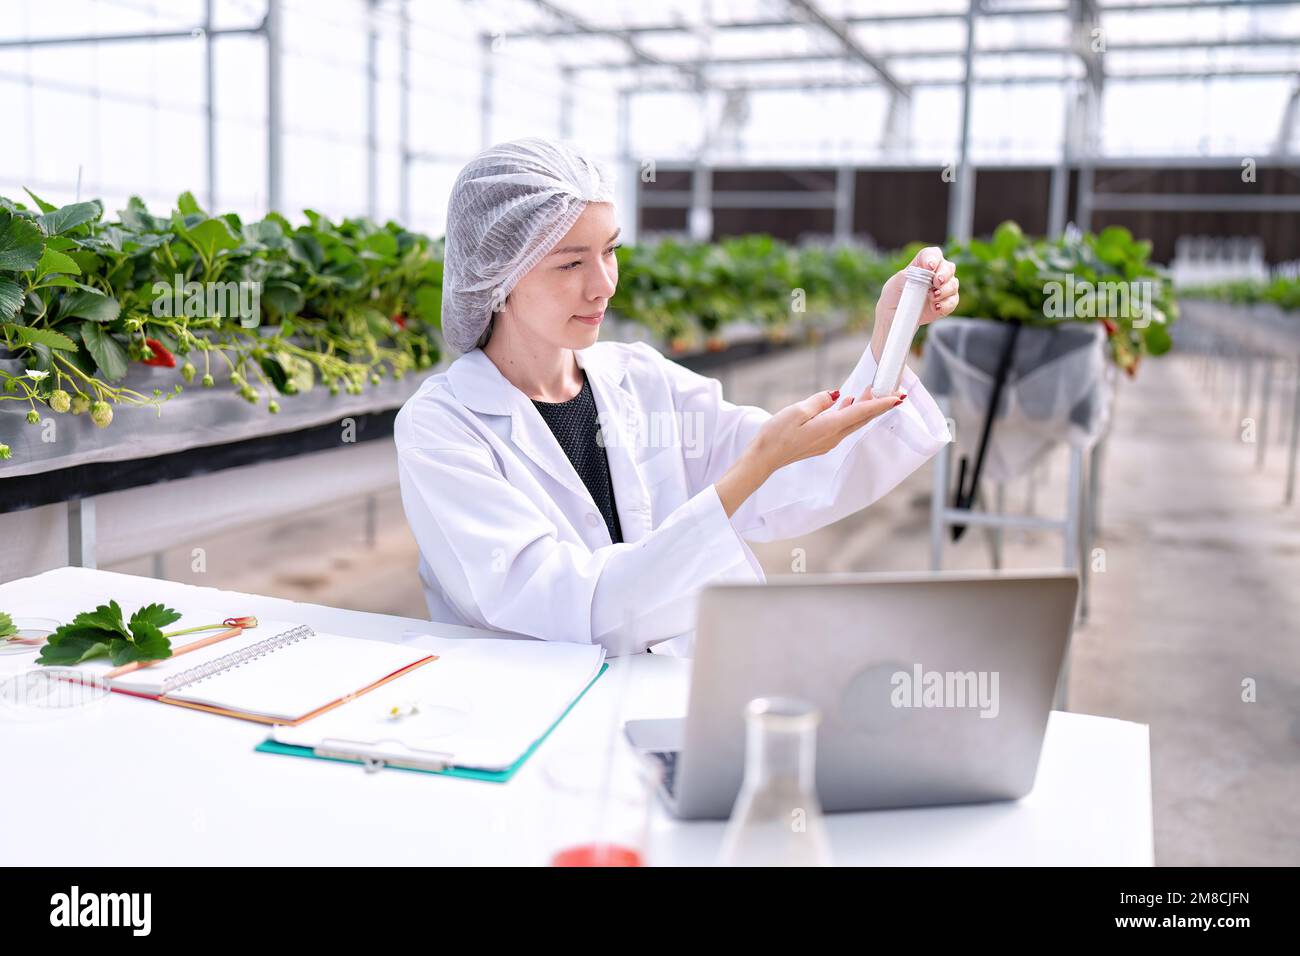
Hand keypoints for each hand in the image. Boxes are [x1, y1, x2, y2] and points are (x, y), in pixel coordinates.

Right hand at [715, 387, 904, 517]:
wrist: (764, 458)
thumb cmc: (776, 434)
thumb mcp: (797, 410)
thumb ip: (819, 401)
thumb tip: (836, 395)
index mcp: (830, 427)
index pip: (862, 412)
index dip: (882, 403)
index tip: (899, 397)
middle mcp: (833, 437)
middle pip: (862, 418)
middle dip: (877, 404)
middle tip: (890, 390)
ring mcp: (828, 442)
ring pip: (852, 422)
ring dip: (863, 408)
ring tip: (868, 392)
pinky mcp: (820, 443)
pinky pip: (841, 426)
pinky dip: (849, 414)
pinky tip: (845, 404)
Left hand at [871, 246, 959, 362]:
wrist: (895, 315)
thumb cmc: (894, 295)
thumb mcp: (894, 284)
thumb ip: (906, 276)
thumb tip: (917, 273)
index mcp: (923, 264)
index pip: (933, 254)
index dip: (933, 258)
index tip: (929, 267)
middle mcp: (936, 273)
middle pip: (948, 267)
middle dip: (944, 274)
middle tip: (936, 283)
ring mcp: (943, 288)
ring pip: (953, 284)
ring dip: (944, 291)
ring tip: (932, 298)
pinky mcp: (946, 303)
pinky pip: (953, 301)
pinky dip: (946, 304)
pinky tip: (936, 308)